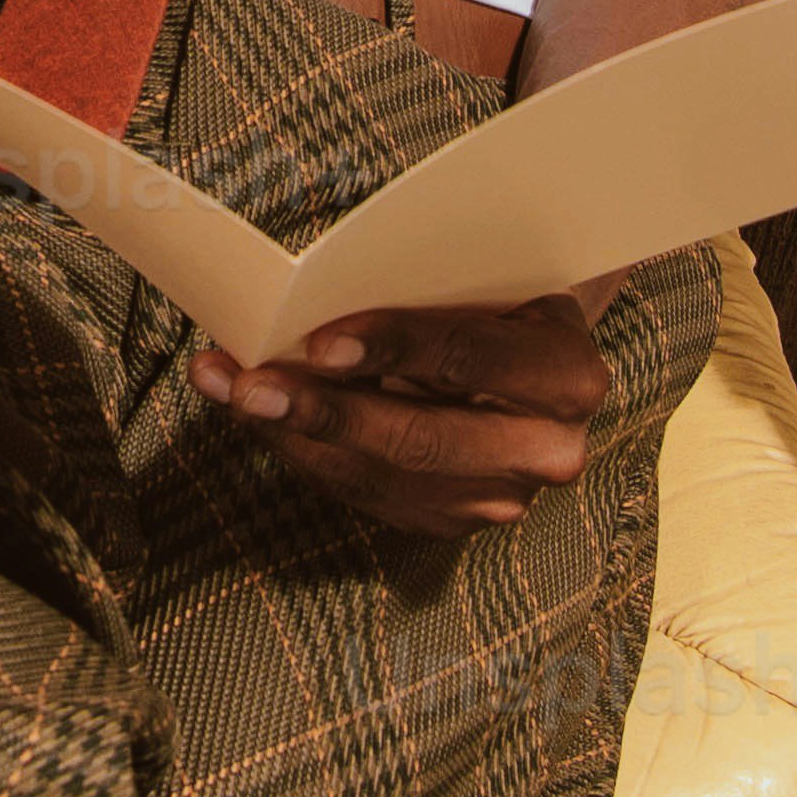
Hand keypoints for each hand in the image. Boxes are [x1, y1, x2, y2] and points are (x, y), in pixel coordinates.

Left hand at [191, 285, 614, 540]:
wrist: (531, 353)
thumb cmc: (492, 293)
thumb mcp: (481, 276)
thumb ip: (421, 285)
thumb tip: (308, 294)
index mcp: (569, 373)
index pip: (473, 357)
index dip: (396, 348)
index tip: (320, 341)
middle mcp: (548, 451)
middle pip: (423, 439)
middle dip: (326, 411)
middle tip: (249, 384)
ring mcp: (500, 499)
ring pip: (383, 477)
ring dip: (293, 434)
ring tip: (227, 388)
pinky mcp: (451, 521)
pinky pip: (365, 494)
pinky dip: (304, 452)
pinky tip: (255, 415)